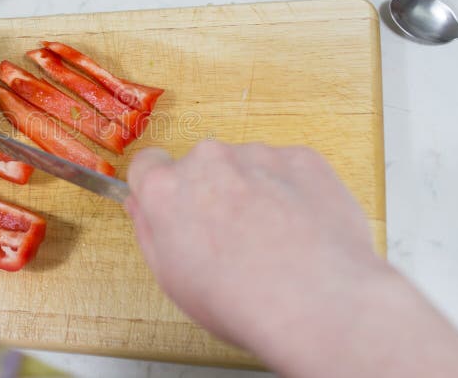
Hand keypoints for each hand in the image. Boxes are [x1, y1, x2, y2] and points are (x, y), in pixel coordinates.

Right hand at [126, 142, 384, 361]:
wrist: (316, 303)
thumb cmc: (240, 301)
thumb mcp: (170, 278)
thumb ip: (148, 229)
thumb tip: (141, 203)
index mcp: (166, 188)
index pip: (148, 164)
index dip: (162, 188)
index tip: (177, 206)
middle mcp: (207, 159)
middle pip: (201, 165)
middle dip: (211, 191)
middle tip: (233, 236)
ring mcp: (257, 154)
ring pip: (246, 165)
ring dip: (252, 190)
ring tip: (273, 239)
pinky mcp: (301, 158)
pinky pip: (286, 168)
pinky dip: (290, 190)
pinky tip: (299, 228)